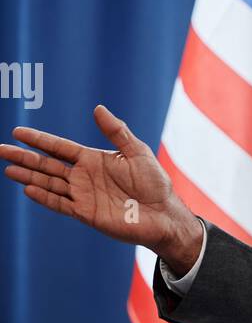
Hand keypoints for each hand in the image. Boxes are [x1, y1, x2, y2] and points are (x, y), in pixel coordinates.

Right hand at [1, 104, 202, 272]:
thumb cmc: (154, 182)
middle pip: (47, 165)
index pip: (59, 147)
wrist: (163, 213)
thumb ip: (116, 131)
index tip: (17, 132)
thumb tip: (97, 109)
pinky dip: (45, 196)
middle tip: (1, 150)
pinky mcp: (86, 213)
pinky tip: (28, 188)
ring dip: (28, 176)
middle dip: (24, 157)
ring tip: (8, 168)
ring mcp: (83, 195)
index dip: (39, 140)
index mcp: (92, 159)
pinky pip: (60, 203)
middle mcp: (83, 177)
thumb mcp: (137, 151)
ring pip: (49, 183)